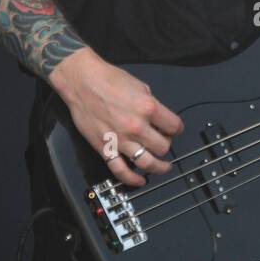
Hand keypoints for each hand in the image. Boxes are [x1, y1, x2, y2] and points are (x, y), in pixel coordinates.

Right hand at [48, 47, 184, 186]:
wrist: (82, 82)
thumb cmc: (108, 79)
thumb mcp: (140, 86)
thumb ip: (152, 105)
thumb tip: (159, 118)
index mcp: (148, 108)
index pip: (174, 127)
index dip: (177, 129)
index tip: (175, 130)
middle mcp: (136, 126)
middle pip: (163, 147)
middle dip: (167, 145)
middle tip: (164, 142)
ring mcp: (121, 140)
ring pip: (147, 163)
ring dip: (159, 168)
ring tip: (164, 168)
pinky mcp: (105, 148)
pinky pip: (120, 170)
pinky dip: (132, 179)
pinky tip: (140, 180)